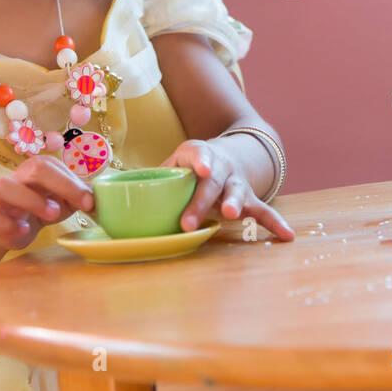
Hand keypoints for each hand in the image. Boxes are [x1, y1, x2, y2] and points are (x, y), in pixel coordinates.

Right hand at [0, 155, 95, 251]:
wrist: (10, 225)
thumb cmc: (44, 205)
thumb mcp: (66, 200)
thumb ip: (84, 196)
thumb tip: (106, 198)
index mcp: (40, 169)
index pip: (56, 167)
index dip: (74, 185)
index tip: (89, 204)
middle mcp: (20, 178)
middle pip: (34, 168)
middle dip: (58, 186)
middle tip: (73, 207)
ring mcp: (1, 198)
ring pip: (3, 186)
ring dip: (29, 200)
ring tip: (50, 215)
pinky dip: (6, 224)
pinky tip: (22, 231)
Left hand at [161, 139, 294, 240]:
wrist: (228, 154)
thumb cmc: (190, 165)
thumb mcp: (173, 162)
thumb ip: (148, 177)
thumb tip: (103, 198)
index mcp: (198, 154)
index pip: (198, 155)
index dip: (199, 161)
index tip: (200, 170)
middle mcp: (221, 166)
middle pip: (212, 183)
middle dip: (201, 201)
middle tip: (189, 222)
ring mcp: (237, 182)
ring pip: (238, 193)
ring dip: (235, 203)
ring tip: (231, 214)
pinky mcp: (250, 197)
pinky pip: (264, 211)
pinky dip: (275, 223)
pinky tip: (288, 236)